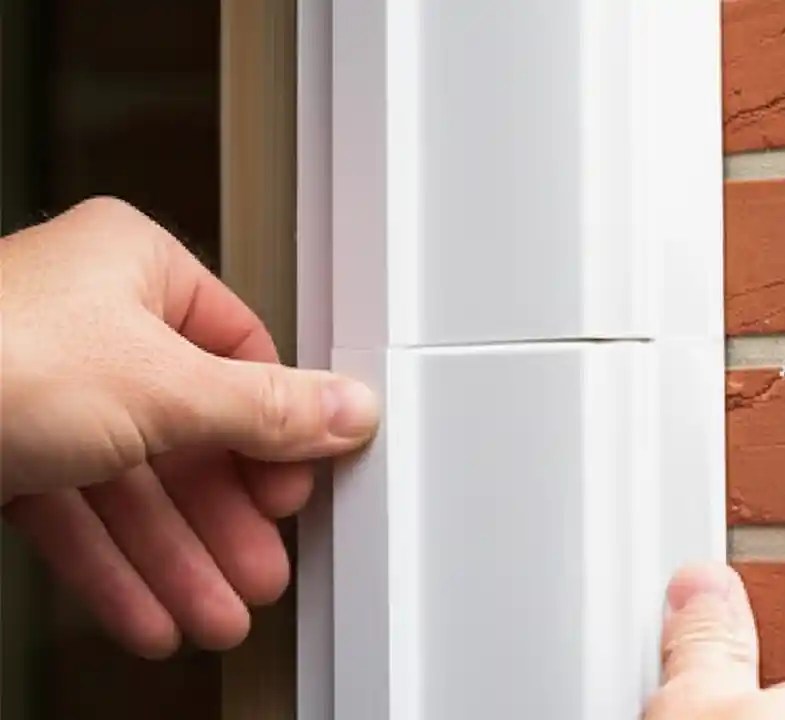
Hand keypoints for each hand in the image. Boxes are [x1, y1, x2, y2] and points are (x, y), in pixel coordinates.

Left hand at [0, 198, 378, 656]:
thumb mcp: (165, 389)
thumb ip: (267, 410)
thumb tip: (349, 408)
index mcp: (135, 268)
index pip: (239, 351)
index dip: (273, 429)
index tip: (295, 487)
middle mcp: (91, 321)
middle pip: (188, 430)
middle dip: (224, 518)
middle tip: (261, 568)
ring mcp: (41, 387)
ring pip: (133, 483)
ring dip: (177, 558)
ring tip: (217, 612)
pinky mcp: (1, 446)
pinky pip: (75, 511)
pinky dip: (113, 567)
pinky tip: (149, 614)